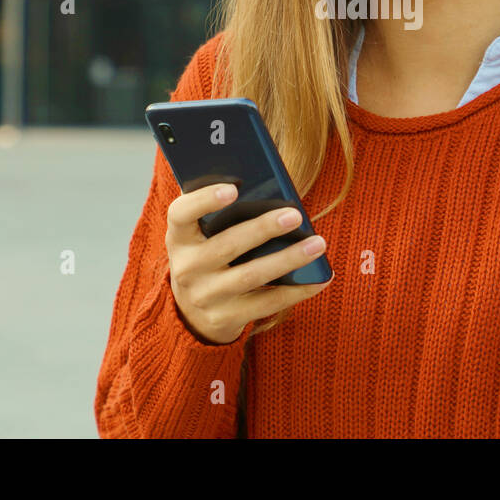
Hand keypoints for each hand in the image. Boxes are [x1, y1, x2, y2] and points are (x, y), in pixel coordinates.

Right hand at [165, 183, 332, 344]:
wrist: (191, 311)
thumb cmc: (207, 254)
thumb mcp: (200, 233)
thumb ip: (218, 209)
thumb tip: (263, 182)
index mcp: (179, 237)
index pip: (181, 214)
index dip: (204, 200)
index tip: (233, 189)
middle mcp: (187, 268)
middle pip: (227, 245)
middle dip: (263, 228)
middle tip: (295, 215)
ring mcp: (205, 296)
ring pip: (251, 276)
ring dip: (288, 259)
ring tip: (317, 244)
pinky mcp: (225, 318)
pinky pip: (267, 303)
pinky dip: (297, 290)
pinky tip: (320, 278)